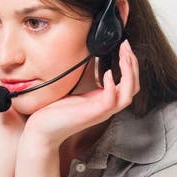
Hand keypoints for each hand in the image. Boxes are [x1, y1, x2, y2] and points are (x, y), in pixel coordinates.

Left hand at [23, 39, 139, 148]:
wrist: (43, 129)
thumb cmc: (56, 111)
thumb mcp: (77, 91)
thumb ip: (89, 80)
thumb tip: (92, 60)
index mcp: (105, 101)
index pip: (129, 84)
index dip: (130, 65)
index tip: (124, 46)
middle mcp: (107, 107)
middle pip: (133, 87)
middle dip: (133, 65)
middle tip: (126, 46)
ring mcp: (101, 111)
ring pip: (127, 94)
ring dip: (129, 74)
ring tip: (124, 56)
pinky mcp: (92, 113)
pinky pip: (110, 100)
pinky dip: (112, 85)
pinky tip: (108, 73)